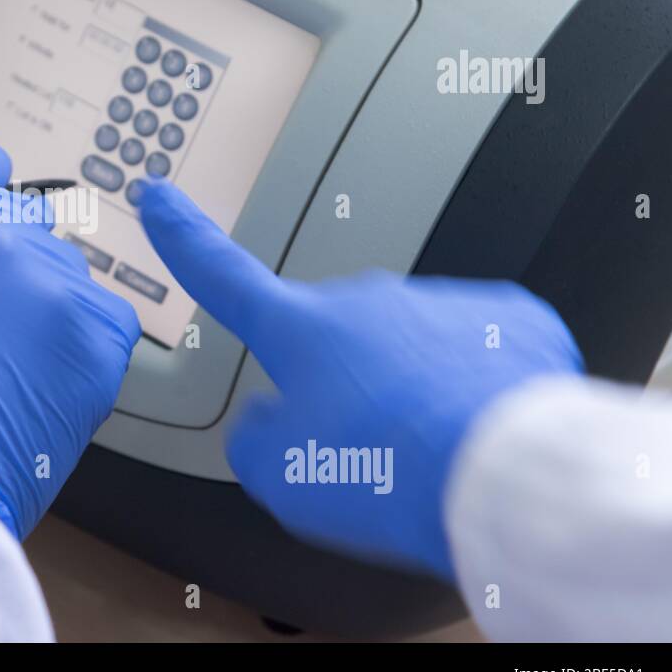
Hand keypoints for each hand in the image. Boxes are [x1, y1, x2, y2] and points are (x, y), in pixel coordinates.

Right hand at [0, 140, 140, 537]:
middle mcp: (1, 236)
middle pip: (28, 224)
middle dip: (13, 263)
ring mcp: (57, 283)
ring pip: (68, 275)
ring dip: (49, 308)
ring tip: (13, 369)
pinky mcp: (100, 333)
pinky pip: (110, 320)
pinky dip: (87, 346)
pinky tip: (49, 382)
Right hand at [138, 177, 582, 578]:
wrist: (510, 476)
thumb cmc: (391, 473)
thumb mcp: (280, 475)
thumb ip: (255, 437)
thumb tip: (269, 420)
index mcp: (300, 329)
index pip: (222, 273)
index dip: (184, 236)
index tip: (161, 195)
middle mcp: (366, 301)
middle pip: (332, 338)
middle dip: (340, 382)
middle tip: (364, 448)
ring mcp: (438, 304)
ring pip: (405, 345)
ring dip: (408, 389)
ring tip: (431, 452)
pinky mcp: (507, 321)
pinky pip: (472, 350)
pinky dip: (470, 387)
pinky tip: (480, 428)